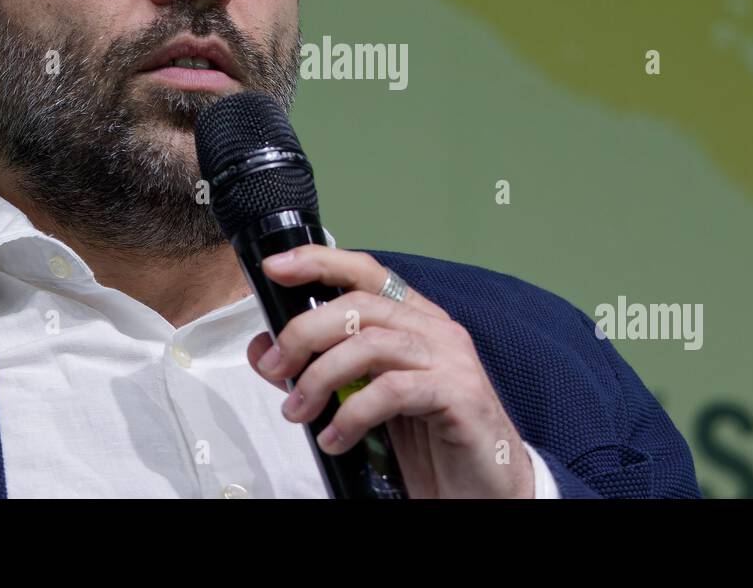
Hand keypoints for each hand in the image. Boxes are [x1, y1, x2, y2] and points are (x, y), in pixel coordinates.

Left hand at [245, 245, 536, 497]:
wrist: (485, 489)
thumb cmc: (429, 442)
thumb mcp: (366, 399)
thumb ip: (325, 370)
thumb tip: (267, 349)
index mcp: (416, 321)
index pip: (367, 272)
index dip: (320, 262)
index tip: (275, 267)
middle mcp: (436, 330)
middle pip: (359, 305)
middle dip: (304, 332)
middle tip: (275, 368)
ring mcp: (451, 359)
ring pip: (371, 343)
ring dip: (321, 376)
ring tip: (298, 412)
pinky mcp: (459, 395)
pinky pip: (392, 390)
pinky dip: (352, 414)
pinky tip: (335, 438)